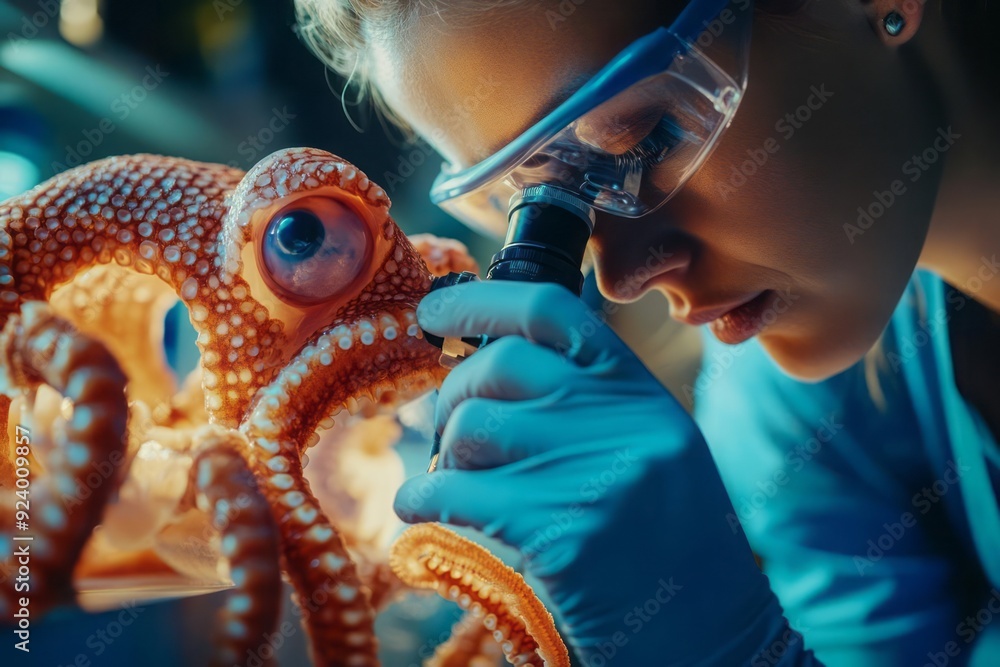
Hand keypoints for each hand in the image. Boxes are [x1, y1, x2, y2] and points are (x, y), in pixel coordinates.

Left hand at [395, 281, 792, 663]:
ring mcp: (594, 475)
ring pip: (470, 426)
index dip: (479, 300)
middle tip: (447, 438)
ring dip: (443, 456)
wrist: (713, 638)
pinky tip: (422, 512)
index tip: (434, 307)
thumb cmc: (668, 550)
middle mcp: (621, 420)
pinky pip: (452, 491)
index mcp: (640, 394)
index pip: (550, 311)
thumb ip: (581, 405)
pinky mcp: (562, 535)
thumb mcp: (645, 452)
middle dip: (452, 397)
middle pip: (498, 366)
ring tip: (458, 485)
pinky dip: (421, 500)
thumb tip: (480, 369)